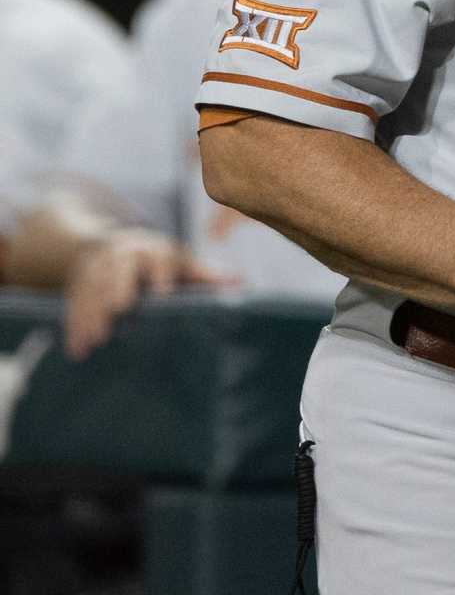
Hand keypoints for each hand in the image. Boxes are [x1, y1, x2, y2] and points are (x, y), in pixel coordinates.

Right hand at [63, 229, 235, 359]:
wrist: (111, 246)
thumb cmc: (160, 264)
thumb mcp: (181, 265)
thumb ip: (205, 275)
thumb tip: (240, 282)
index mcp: (156, 250)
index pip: (161, 258)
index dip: (162, 273)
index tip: (163, 293)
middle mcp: (125, 253)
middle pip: (120, 269)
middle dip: (117, 288)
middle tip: (119, 311)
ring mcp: (98, 266)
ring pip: (92, 286)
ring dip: (91, 312)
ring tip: (94, 341)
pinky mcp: (77, 281)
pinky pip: (74, 302)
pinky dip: (75, 324)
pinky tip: (77, 348)